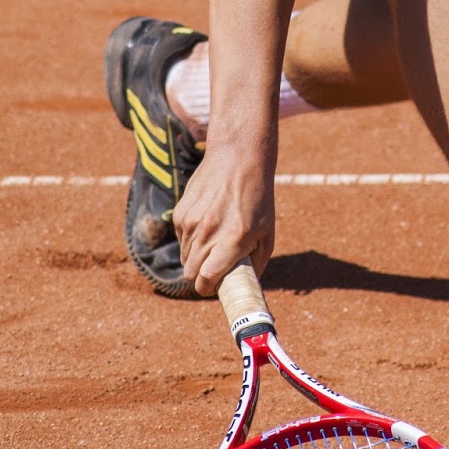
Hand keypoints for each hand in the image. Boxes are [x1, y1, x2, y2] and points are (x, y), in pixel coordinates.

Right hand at [172, 145, 275, 297]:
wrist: (238, 159)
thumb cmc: (258, 198)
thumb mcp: (267, 233)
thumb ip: (255, 264)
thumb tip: (245, 286)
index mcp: (232, 240)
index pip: (206, 279)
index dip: (208, 289)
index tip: (214, 288)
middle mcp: (208, 232)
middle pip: (191, 273)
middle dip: (201, 277)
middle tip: (214, 270)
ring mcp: (191, 222)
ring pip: (184, 257)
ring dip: (196, 258)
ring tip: (214, 243)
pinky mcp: (180, 213)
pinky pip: (181, 239)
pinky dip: (191, 240)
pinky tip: (207, 225)